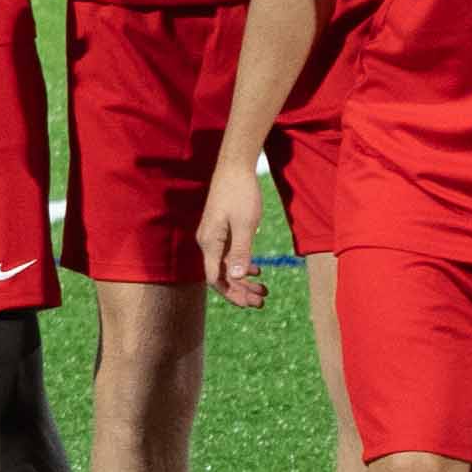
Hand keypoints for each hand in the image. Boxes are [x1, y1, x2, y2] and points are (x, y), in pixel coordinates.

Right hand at [196, 169, 271, 308]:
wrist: (235, 167)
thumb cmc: (241, 193)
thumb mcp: (245, 224)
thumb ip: (241, 251)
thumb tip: (238, 277)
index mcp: (210, 243)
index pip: (216, 279)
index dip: (232, 294)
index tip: (251, 304)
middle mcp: (208, 242)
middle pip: (221, 276)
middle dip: (240, 291)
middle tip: (262, 302)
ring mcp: (213, 236)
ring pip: (227, 266)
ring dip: (244, 280)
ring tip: (263, 291)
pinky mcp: (221, 229)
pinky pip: (229, 255)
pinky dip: (243, 265)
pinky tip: (258, 270)